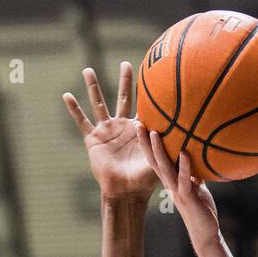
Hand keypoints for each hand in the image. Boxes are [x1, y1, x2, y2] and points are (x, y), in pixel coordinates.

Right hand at [63, 62, 157, 201]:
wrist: (126, 192)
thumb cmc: (144, 180)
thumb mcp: (158, 159)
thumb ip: (168, 146)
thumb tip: (190, 137)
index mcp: (138, 129)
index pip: (143, 106)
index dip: (147, 93)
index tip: (153, 74)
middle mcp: (121, 126)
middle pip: (122, 97)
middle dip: (124, 81)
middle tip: (126, 64)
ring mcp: (106, 131)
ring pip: (99, 103)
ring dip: (93, 87)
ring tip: (88, 70)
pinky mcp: (93, 140)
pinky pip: (82, 121)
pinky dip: (74, 109)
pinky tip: (66, 96)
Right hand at [135, 134, 221, 256]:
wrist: (205, 233)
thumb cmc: (201, 210)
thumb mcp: (197, 186)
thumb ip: (193, 172)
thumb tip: (195, 155)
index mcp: (171, 181)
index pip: (156, 159)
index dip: (148, 144)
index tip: (143, 126)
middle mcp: (170, 185)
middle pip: (153, 160)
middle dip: (145, 143)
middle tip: (137, 124)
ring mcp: (177, 191)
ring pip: (164, 168)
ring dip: (158, 151)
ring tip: (154, 133)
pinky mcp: (187, 197)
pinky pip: (184, 179)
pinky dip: (184, 166)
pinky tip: (184, 153)